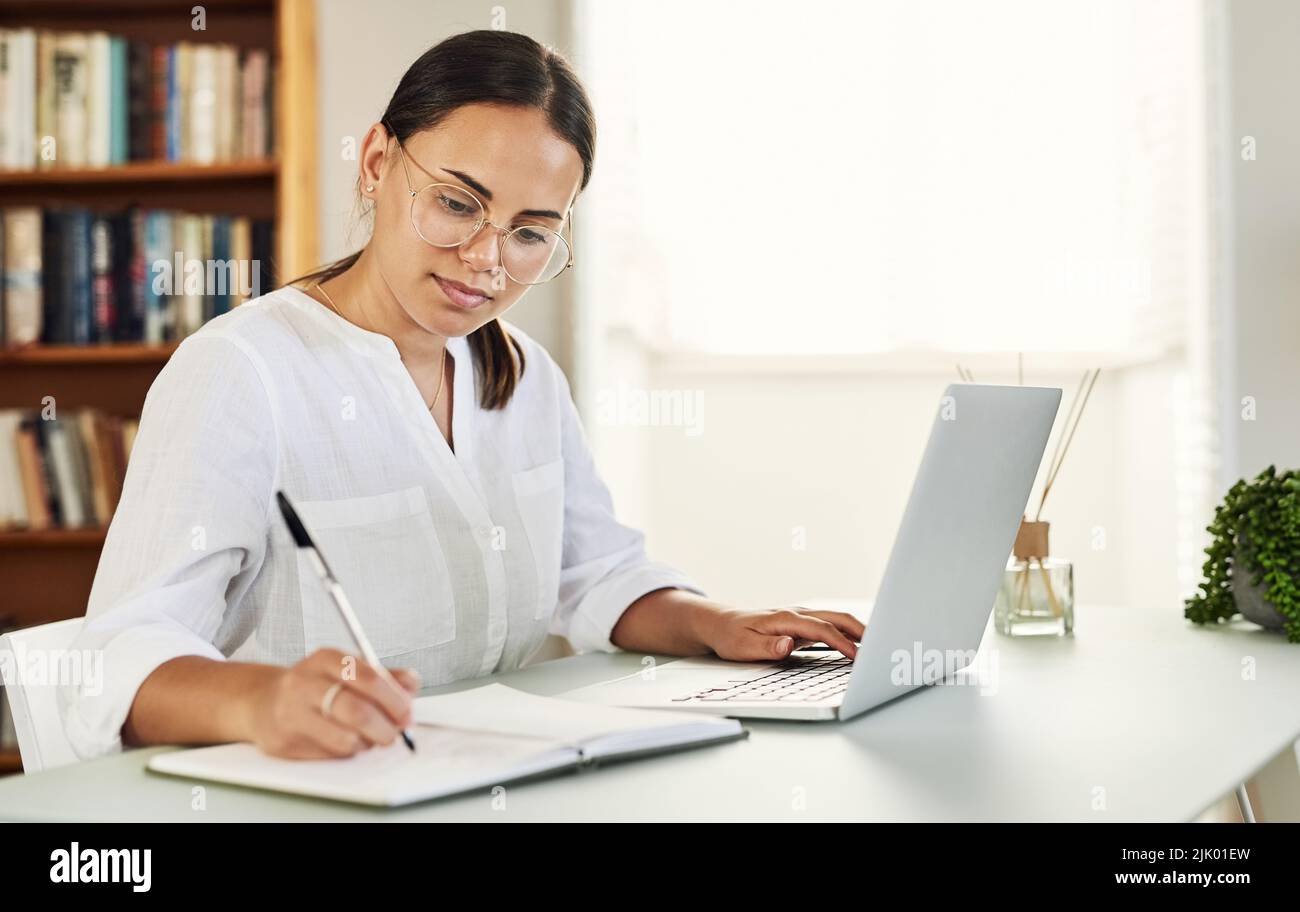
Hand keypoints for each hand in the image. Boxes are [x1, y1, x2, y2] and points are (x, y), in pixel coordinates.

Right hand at [245, 648, 420, 758]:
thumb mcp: (348, 671)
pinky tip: (345, 742)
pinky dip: (346, 752)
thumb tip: (411, 686)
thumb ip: (384, 676)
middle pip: (357, 711)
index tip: (407, 713)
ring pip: (345, 738)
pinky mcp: (284, 742)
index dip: (394, 700)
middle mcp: (305, 683)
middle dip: (386, 728)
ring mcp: (291, 714)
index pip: (369, 678)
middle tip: (396, 734)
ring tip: (369, 738)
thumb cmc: (317, 687)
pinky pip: (329, 755)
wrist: (263, 702)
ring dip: (367, 743)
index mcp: (325, 659)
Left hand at [699, 607, 864, 661]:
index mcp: (786, 618)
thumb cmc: (731, 636)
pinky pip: (830, 626)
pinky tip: (858, 646)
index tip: (859, 658)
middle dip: (862, 631)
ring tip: (878, 648)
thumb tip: (788, 644)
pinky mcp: (801, 625)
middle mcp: (797, 614)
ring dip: (858, 631)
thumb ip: (767, 646)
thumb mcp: (742, 646)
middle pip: (837, 618)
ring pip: (836, 620)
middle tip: (883, 648)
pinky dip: (847, 633)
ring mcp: (801, 618)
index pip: (822, 629)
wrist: (720, 623)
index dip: (842, 643)